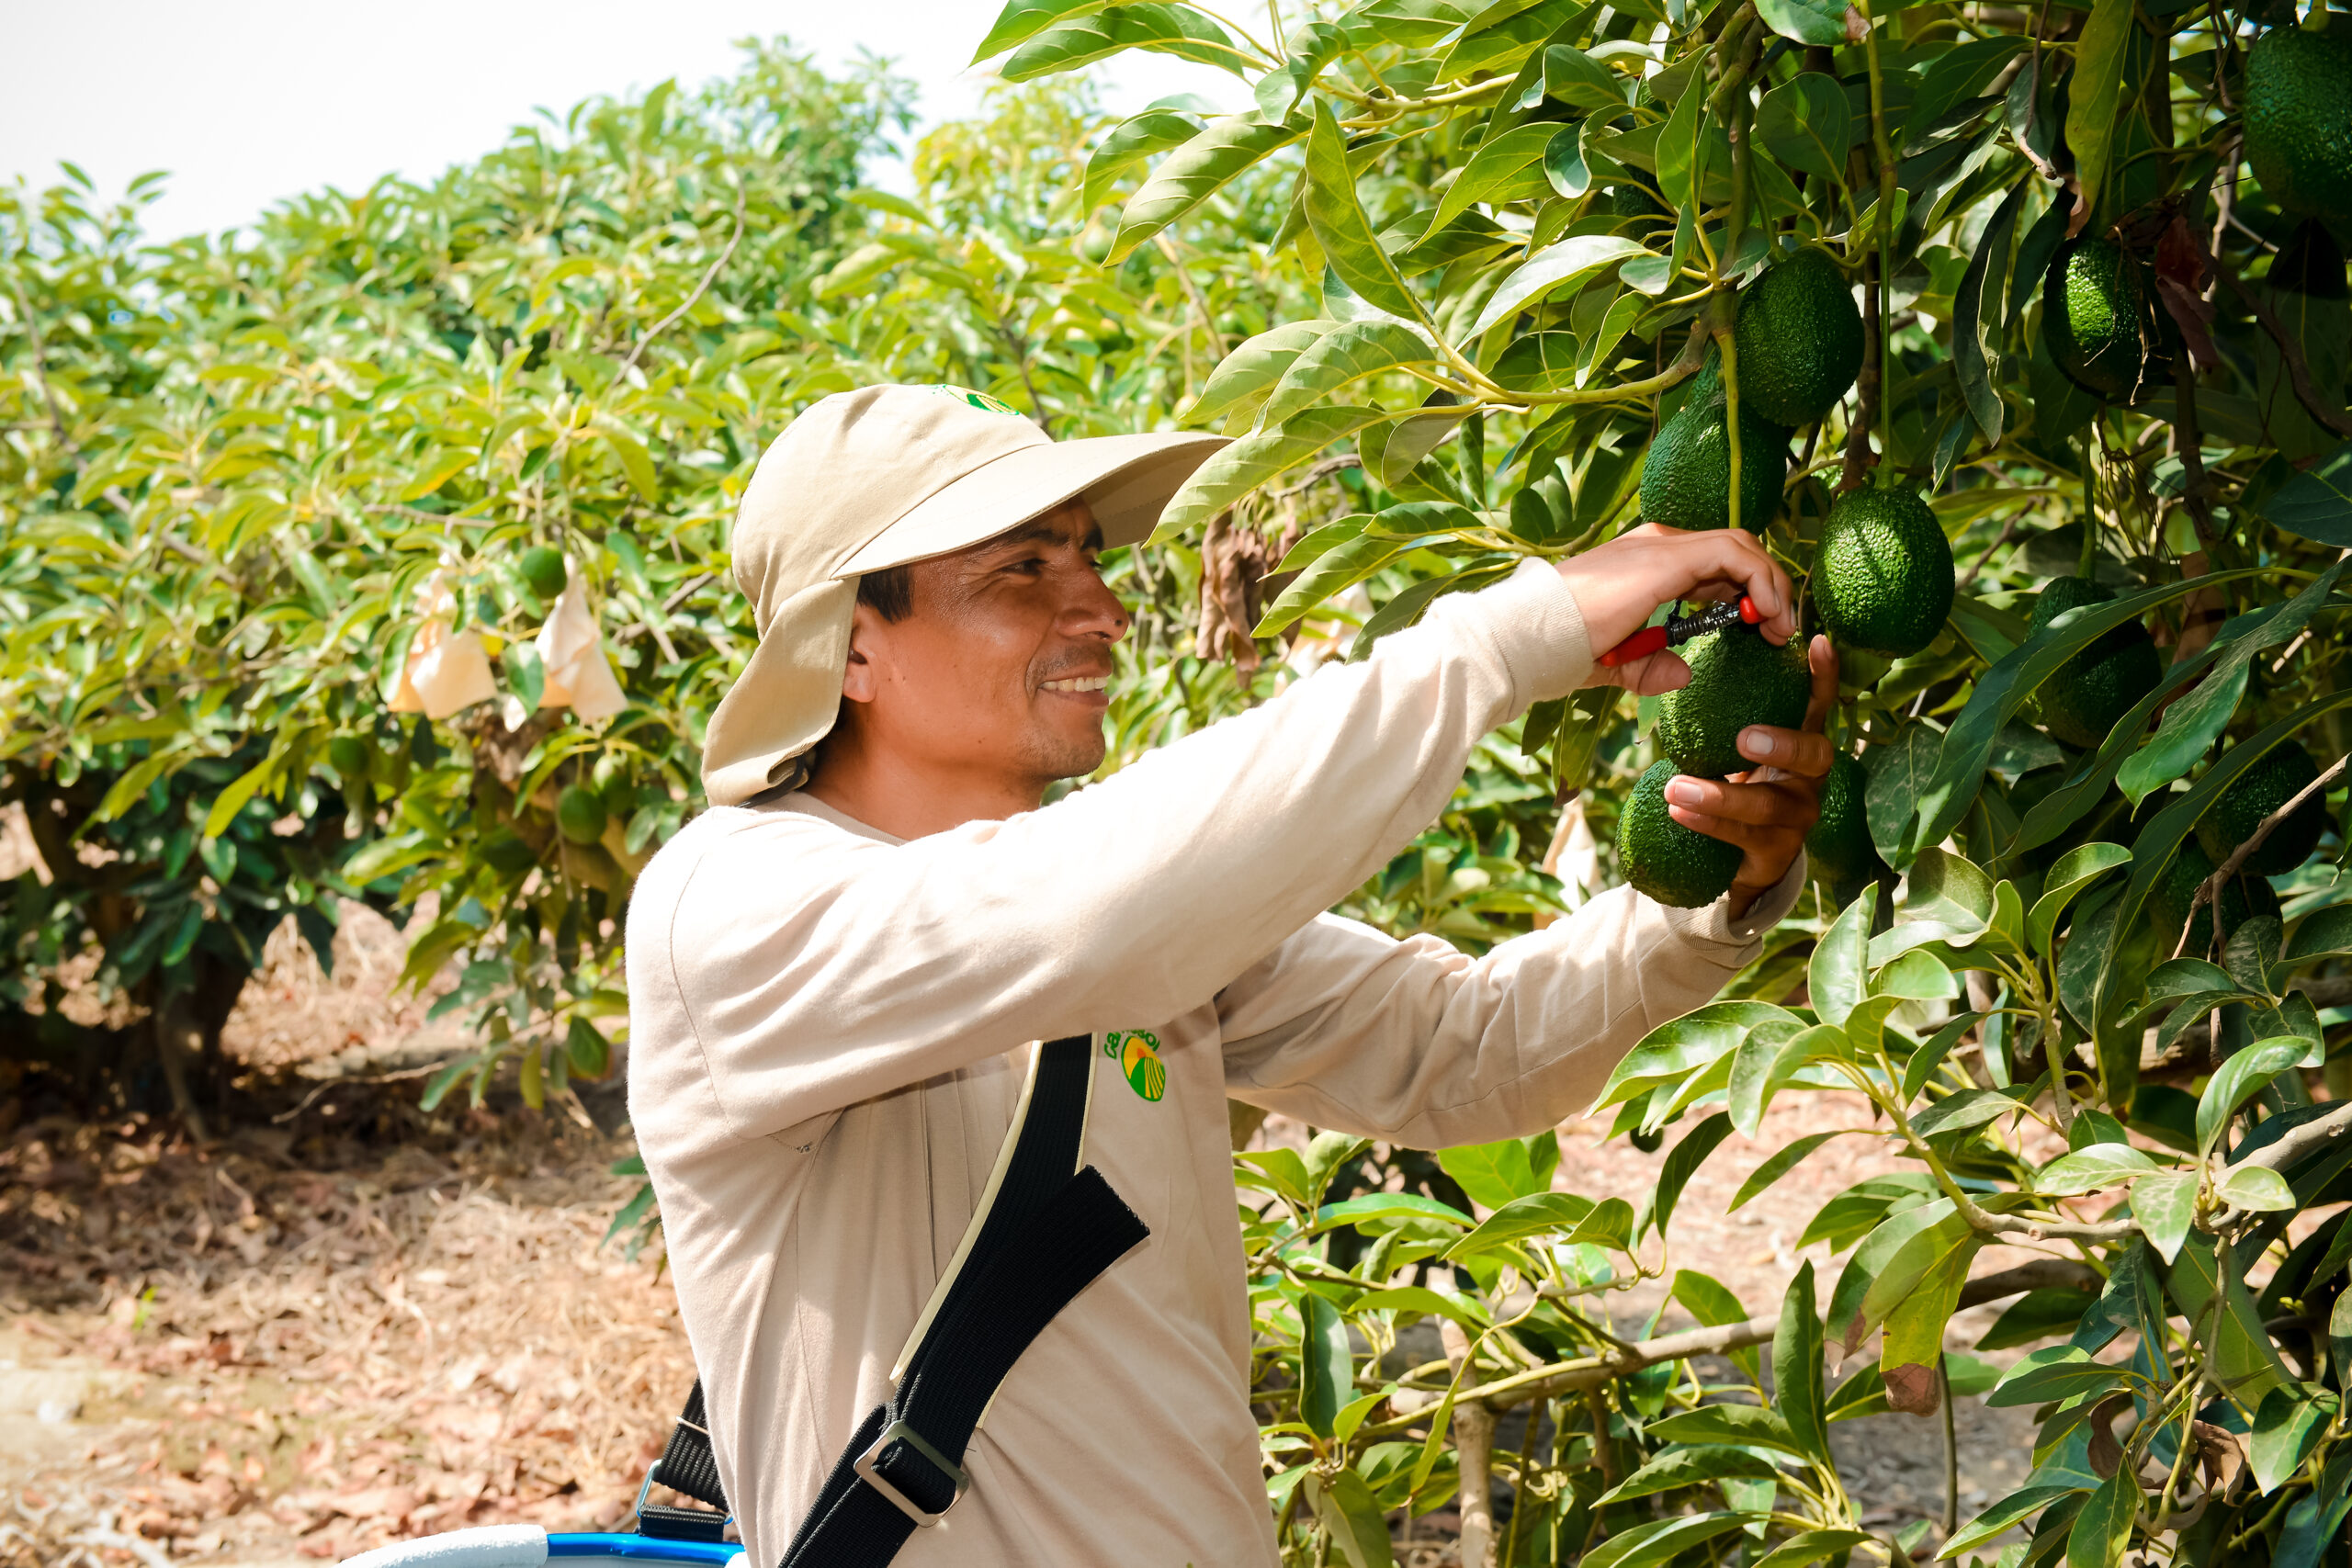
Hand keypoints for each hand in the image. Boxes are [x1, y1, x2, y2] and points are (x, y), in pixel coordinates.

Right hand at [1554, 523, 1799, 694]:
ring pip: (1741, 545)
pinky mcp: (1668, 557)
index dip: (1744, 592)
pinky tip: (1764, 615)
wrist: (1532, 637)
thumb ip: (1651, 667)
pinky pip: (1734, 555)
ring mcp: (1662, 545)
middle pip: (1734, 548)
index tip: (1758, 630)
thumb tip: (1684, 673)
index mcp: (1645, 563)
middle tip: (1779, 630)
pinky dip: (1760, 581)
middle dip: (1765, 586)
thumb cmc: (1562, 650)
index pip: (1712, 562)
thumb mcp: (1619, 662)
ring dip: (1770, 584)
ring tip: (1779, 625)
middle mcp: (1657, 544)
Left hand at [1661, 635, 1838, 916]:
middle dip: (1781, 745)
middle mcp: (1811, 778)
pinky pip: (1743, 836)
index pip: (1820, 705)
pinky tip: (1677, 813)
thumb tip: (1677, 666)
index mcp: (1804, 744)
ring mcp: (1798, 817)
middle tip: (1742, 737)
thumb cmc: (1741, 788)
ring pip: (1766, 805)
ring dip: (1719, 796)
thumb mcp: (1738, 752)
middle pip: (1813, 755)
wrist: (1745, 858)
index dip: (1824, 676)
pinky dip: (1707, 823)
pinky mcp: (1777, 851)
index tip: (1818, 643)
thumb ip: (1728, 719)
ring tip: (1675, 788)